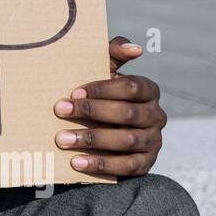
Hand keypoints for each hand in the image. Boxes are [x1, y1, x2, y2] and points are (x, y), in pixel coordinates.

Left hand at [53, 36, 165, 176]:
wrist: (98, 132)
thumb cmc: (99, 95)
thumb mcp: (104, 71)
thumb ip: (114, 53)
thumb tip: (137, 48)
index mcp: (149, 91)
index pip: (131, 87)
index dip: (102, 89)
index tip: (74, 91)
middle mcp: (156, 115)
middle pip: (128, 113)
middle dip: (92, 112)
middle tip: (60, 111)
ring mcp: (153, 141)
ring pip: (126, 140)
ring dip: (92, 139)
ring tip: (62, 139)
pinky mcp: (145, 164)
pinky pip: (127, 167)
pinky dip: (100, 165)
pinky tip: (75, 162)